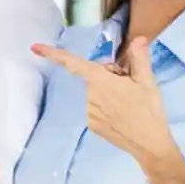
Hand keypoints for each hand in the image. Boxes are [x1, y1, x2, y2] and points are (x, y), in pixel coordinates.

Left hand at [32, 38, 184, 183]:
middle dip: (108, 76)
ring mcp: (89, 113)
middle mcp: (90, 96)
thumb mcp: (147, 81)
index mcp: (101, 81)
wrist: (150, 144)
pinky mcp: (92, 125)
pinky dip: (107, 107)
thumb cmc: (150, 111)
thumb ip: (139, 58)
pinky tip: (122, 114)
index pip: (74, 64)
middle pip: (94, 76)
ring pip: (95, 92)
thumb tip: (138, 39)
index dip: (53, 54)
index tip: (34, 47)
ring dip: (107, 92)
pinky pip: (96, 108)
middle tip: (129, 85)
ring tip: (128, 102)